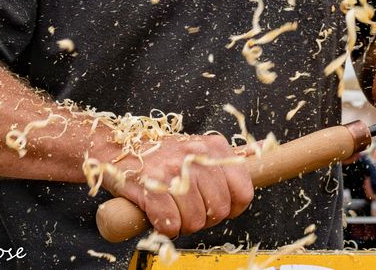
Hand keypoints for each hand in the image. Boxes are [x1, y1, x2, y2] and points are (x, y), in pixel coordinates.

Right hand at [108, 134, 252, 237]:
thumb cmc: (161, 154)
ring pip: (195, 220)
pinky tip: (160, 217)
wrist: (116, 148)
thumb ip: (225, 159)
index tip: (219, 209)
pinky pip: (170, 223)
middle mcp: (197, 156)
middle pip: (219, 210)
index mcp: (214, 147)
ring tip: (174, 213)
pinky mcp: (150, 187)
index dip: (233, 208)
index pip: (243, 191)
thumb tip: (260, 154)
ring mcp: (173, 171)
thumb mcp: (199, 148)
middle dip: (205, 220)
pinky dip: (166, 228)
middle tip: (190, 212)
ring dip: (184, 226)